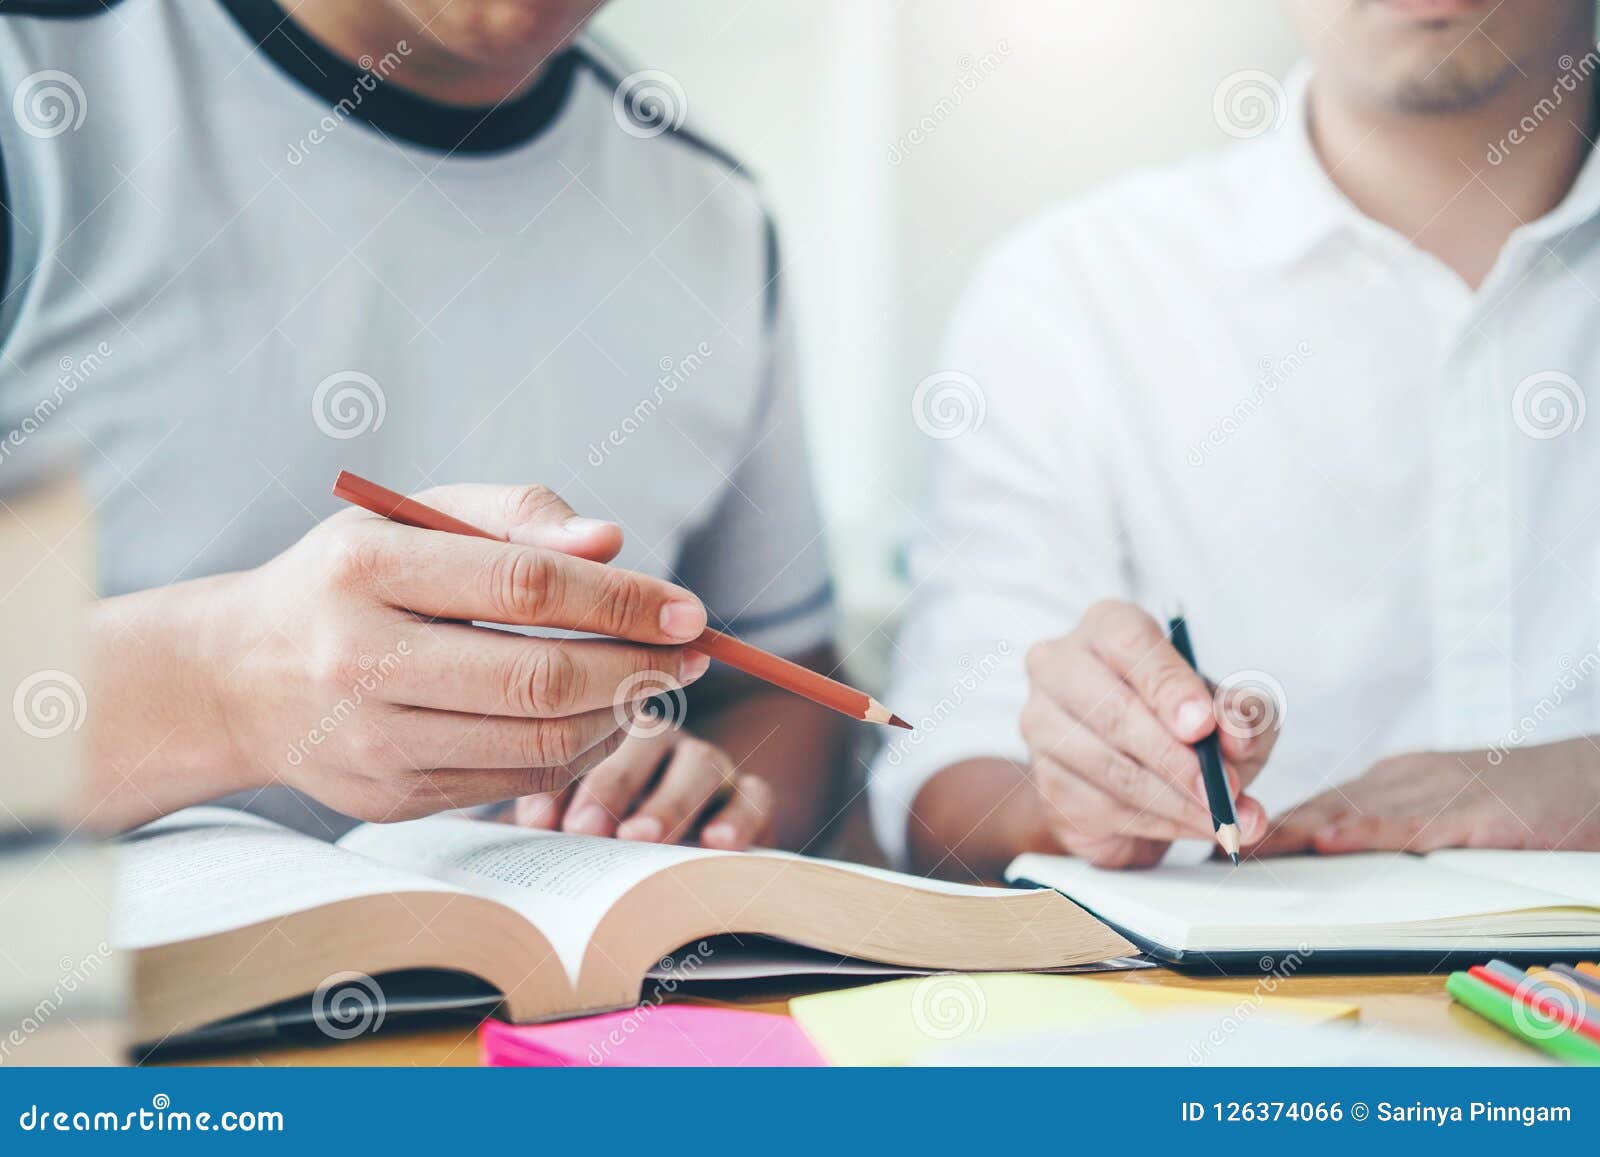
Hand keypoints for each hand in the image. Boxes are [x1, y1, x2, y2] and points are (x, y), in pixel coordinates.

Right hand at [92, 482, 713, 827]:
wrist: (237, 678)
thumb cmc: (351, 579)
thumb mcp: (412, 517)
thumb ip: (516, 514)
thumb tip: (612, 542)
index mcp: (365, 569)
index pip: (526, 585)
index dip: (622, 599)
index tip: (688, 608)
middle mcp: (360, 660)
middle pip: (540, 676)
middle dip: (639, 667)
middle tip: (693, 655)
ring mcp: (371, 741)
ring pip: (538, 742)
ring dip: (619, 715)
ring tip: (651, 683)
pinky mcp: (387, 799)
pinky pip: (515, 782)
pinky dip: (576, 751)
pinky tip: (597, 717)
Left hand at [510, 727, 772, 849]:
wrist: (658, 864)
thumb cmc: (601, 839)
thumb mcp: (567, 827)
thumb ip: (546, 817)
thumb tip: (527, 823)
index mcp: (611, 733)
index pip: (590, 739)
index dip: (565, 778)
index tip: (542, 822)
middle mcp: (664, 741)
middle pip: (648, 743)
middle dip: (614, 785)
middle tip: (587, 830)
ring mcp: (709, 765)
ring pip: (701, 765)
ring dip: (670, 803)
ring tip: (640, 840)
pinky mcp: (749, 796)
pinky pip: (755, 796)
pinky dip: (739, 816)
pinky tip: (715, 843)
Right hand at [1019, 599, 1278, 867]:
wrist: (1138, 779)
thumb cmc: (1184, 724)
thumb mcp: (1229, 708)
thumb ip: (1242, 711)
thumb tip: (1236, 734)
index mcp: (1107, 627)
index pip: (1130, 645)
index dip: (1169, 687)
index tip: (1205, 726)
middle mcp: (1061, 667)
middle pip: (1113, 712)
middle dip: (1176, 758)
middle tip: (1223, 789)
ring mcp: (1044, 725)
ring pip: (1110, 768)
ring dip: (1175, 801)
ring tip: (1222, 819)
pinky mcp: (1046, 782)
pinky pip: (1104, 809)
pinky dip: (1159, 825)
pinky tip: (1192, 826)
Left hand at [1253, 739, 1599, 855]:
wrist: (1593, 781)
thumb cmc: (1524, 801)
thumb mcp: (1447, 809)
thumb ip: (1394, 826)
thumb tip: (1332, 849)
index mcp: (1398, 782)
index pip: (1321, 804)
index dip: (1269, 823)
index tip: (1219, 835)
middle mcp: (1406, 781)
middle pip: (1323, 805)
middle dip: (1266, 826)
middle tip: (1211, 841)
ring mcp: (1438, 793)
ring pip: (1354, 812)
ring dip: (1297, 830)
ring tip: (1247, 846)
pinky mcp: (1473, 813)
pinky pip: (1411, 825)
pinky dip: (1367, 833)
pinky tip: (1330, 841)